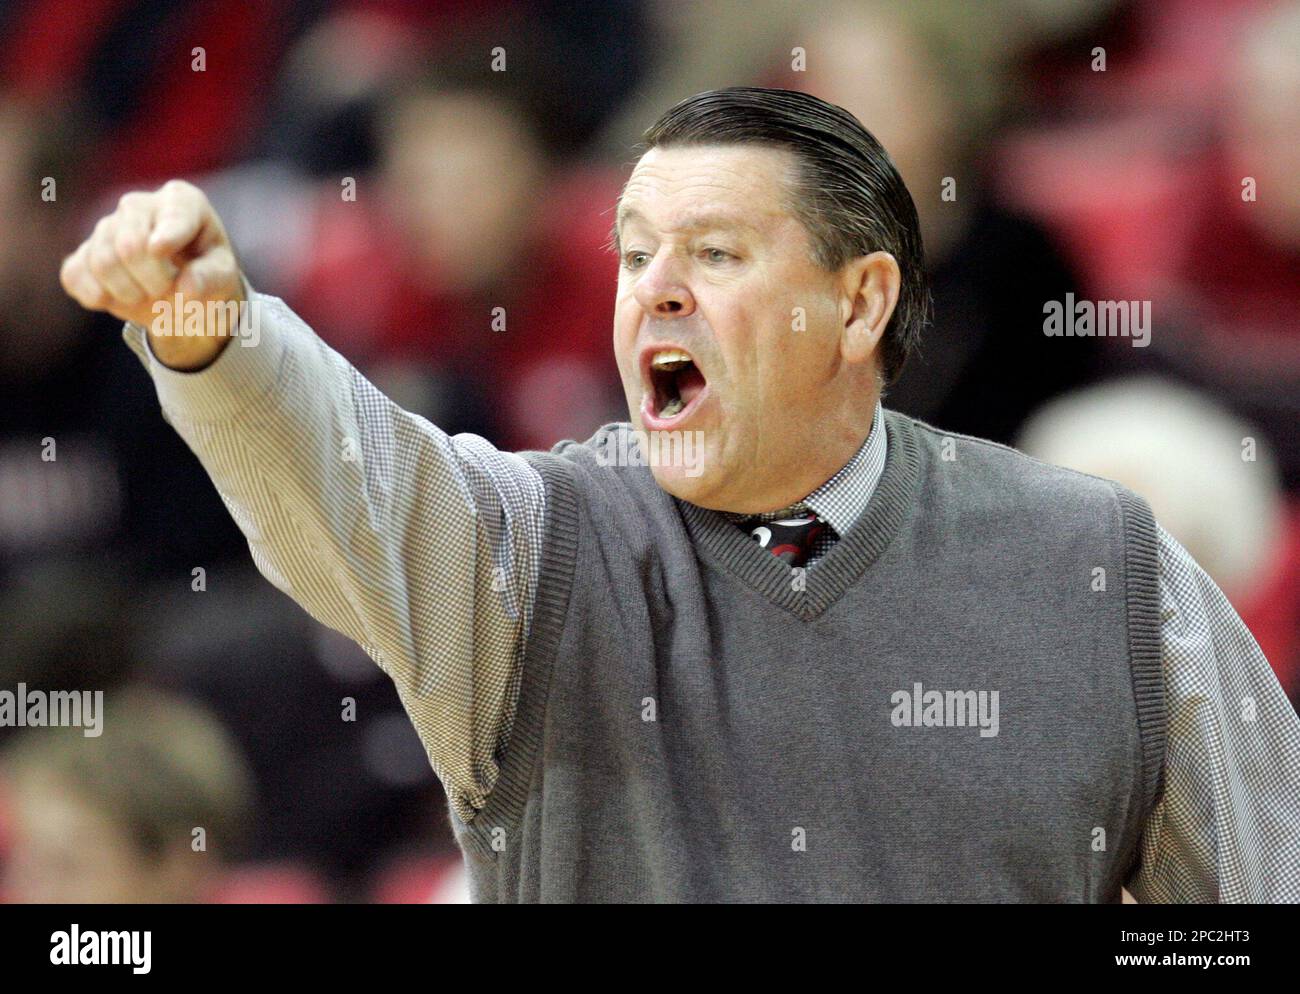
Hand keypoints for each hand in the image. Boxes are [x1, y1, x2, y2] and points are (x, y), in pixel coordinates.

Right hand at [60, 179, 243, 369]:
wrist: (183, 293)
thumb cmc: (207, 275)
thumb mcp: (224, 277)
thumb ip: (211, 279)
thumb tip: (187, 287)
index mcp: (182, 201)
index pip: (172, 214)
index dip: (165, 234)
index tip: (159, 249)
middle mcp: (140, 205)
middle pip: (130, 245)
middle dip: (154, 282)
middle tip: (169, 291)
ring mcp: (107, 226)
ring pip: (102, 263)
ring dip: (129, 293)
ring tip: (149, 294)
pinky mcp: (83, 253)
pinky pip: (75, 276)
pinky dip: (97, 297)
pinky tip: (116, 299)